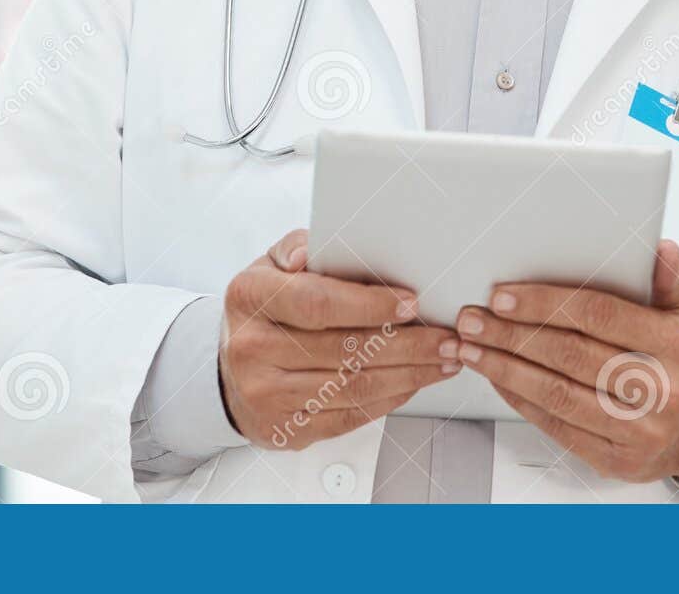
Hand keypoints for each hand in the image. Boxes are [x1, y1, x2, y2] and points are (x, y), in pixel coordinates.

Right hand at [220, 229, 460, 448]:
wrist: (231, 369)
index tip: (412, 304)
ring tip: (442, 360)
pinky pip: (348, 417)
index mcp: (250, 298)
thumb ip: (300, 247)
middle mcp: (251, 349)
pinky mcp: (284, 429)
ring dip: (408, 375)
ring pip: (353, 388)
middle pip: (343, 350)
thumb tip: (308, 254)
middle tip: (446, 338)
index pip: (317, 302)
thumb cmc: (266, 309)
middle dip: (407, 345)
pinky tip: (413, 383)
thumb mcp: (272, 266)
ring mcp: (265, 396)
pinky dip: (389, 399)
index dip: (370, 305)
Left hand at [455, 239, 678, 486]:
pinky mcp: (617, 460)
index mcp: (677, 348)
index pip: (600, 316)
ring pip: (557, 393)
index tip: (504, 295)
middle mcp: (661, 392)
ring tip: (472, 348)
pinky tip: (497, 378)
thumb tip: (661, 248)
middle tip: (473, 319)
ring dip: (505, 368)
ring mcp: (640, 432)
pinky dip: (520, 400)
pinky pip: (557, 426)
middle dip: (512, 335)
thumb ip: (668, 281)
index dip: (546, 304)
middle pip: (570, 355)